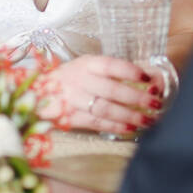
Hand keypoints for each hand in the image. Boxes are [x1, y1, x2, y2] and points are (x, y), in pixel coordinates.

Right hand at [38, 55, 163, 135]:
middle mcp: (80, 80)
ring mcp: (74, 100)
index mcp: (86, 64)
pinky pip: (97, 123)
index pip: (111, 65)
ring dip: (130, 116)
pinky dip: (115, 126)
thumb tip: (146, 80)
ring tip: (148, 119)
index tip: (148, 79)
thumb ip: (111, 72)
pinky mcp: (71, 117)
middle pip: (111, 90)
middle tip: (155, 103)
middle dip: (137, 98)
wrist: (38, 92)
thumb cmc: (71, 77)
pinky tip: (130, 129)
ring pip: (106, 109)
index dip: (131, 72)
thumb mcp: (87, 67)